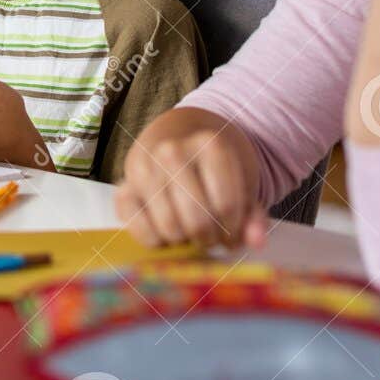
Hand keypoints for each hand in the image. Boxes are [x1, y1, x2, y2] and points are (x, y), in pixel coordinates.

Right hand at [115, 107, 266, 249]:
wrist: (177, 137)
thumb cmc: (214, 166)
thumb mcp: (241, 182)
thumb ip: (253, 215)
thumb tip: (256, 241)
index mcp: (210, 143)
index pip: (227, 205)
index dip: (234, 229)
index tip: (232, 228)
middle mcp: (172, 150)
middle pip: (197, 220)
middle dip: (209, 238)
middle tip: (212, 235)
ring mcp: (143, 168)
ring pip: (169, 228)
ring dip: (185, 241)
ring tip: (192, 231)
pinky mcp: (123, 187)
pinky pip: (139, 229)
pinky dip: (156, 241)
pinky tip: (168, 233)